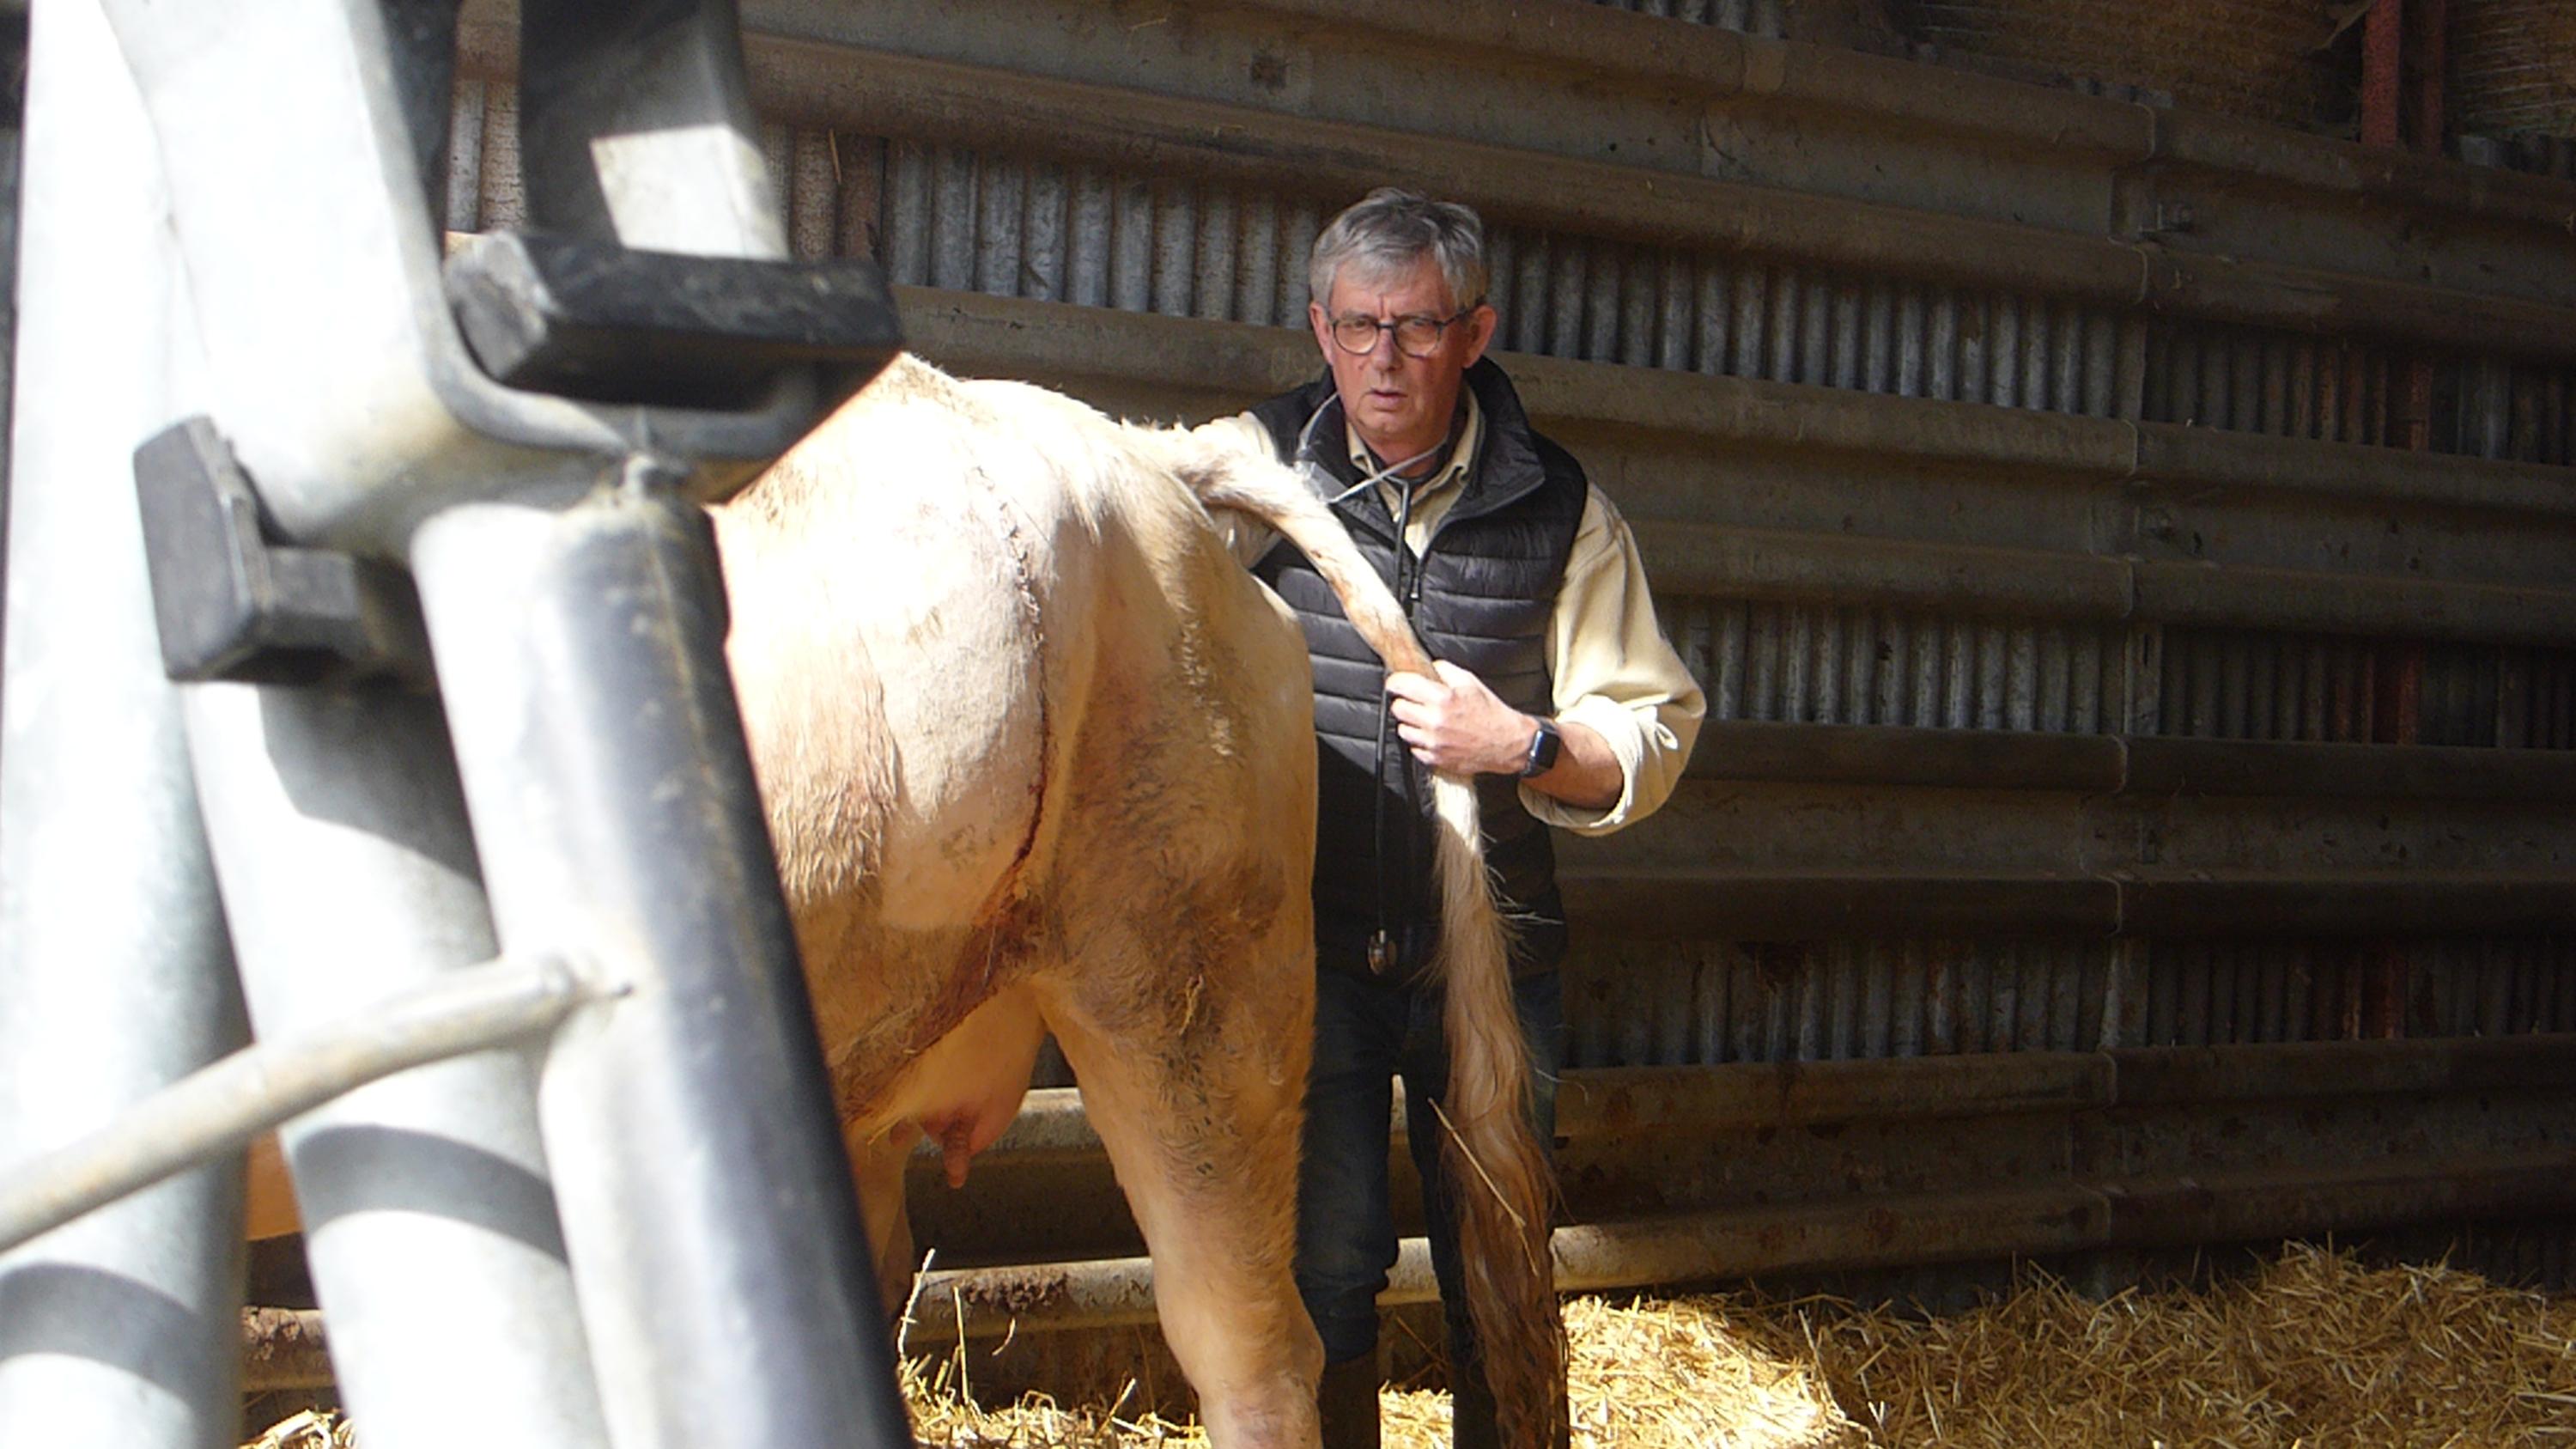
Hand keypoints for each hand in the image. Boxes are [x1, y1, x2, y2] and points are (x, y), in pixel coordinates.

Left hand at [1385, 660, 1538, 776]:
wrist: (1507, 743)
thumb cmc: (1491, 713)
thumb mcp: (1471, 682)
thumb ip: (1445, 670)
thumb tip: (1428, 666)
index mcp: (1442, 698)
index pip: (1401, 685)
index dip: (1396, 681)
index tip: (1397, 682)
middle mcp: (1434, 721)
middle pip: (1398, 708)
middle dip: (1404, 702)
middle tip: (1415, 702)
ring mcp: (1433, 742)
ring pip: (1403, 730)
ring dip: (1411, 723)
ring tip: (1426, 720)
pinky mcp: (1435, 758)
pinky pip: (1414, 748)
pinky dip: (1420, 741)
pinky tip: (1434, 736)